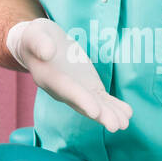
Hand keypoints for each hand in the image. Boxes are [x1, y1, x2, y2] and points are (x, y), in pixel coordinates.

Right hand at [6, 18, 132, 132]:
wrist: (38, 44)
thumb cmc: (35, 38)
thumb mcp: (34, 35)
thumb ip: (40, 43)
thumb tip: (47, 51)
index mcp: (48, 77)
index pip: (66, 90)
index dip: (81, 100)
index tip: (95, 111)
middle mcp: (62, 90)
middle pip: (82, 104)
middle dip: (100, 115)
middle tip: (115, 125)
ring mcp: (76, 91)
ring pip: (93, 105)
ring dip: (109, 114)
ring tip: (124, 123)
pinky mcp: (87, 87)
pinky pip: (100, 99)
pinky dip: (113, 106)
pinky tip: (127, 113)